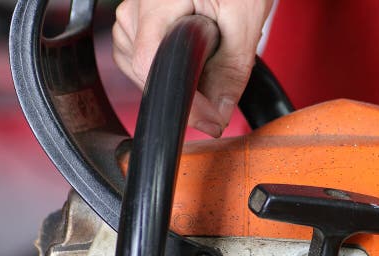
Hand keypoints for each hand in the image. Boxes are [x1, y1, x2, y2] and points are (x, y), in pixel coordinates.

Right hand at [113, 0, 273, 136]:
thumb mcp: (245, 22)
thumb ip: (231, 72)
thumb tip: (217, 115)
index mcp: (158, 1)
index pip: (149, 65)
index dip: (182, 100)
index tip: (211, 120)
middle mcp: (136, 5)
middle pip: (144, 71)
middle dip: (183, 88)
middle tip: (220, 78)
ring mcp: (133, 10)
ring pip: (140, 67)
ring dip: (175, 76)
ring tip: (209, 51)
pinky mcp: (138, 18)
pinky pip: (142, 55)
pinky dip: (169, 64)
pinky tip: (193, 50)